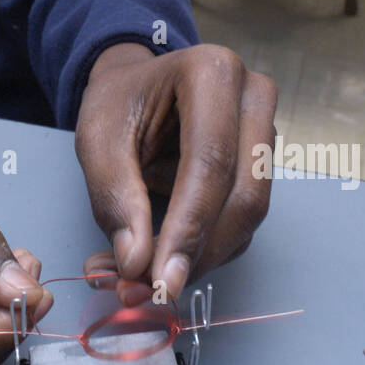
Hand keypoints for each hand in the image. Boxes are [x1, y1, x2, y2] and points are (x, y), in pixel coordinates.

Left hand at [75, 43, 276, 302]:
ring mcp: (266, 129)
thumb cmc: (117, 104)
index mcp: (211, 74)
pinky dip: (204, 247)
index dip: (189, 229)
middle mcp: (253, 97)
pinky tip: (162, 253)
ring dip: (200, 256)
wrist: (135, 87)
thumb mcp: (97, 141)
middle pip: (243, 195)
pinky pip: (243, 219)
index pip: (210, 163)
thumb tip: (137, 264)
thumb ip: (115, 199)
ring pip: (248, 215)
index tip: (162, 282)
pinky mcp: (264, 162)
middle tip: (147, 290)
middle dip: (198, 253)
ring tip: (138, 274)